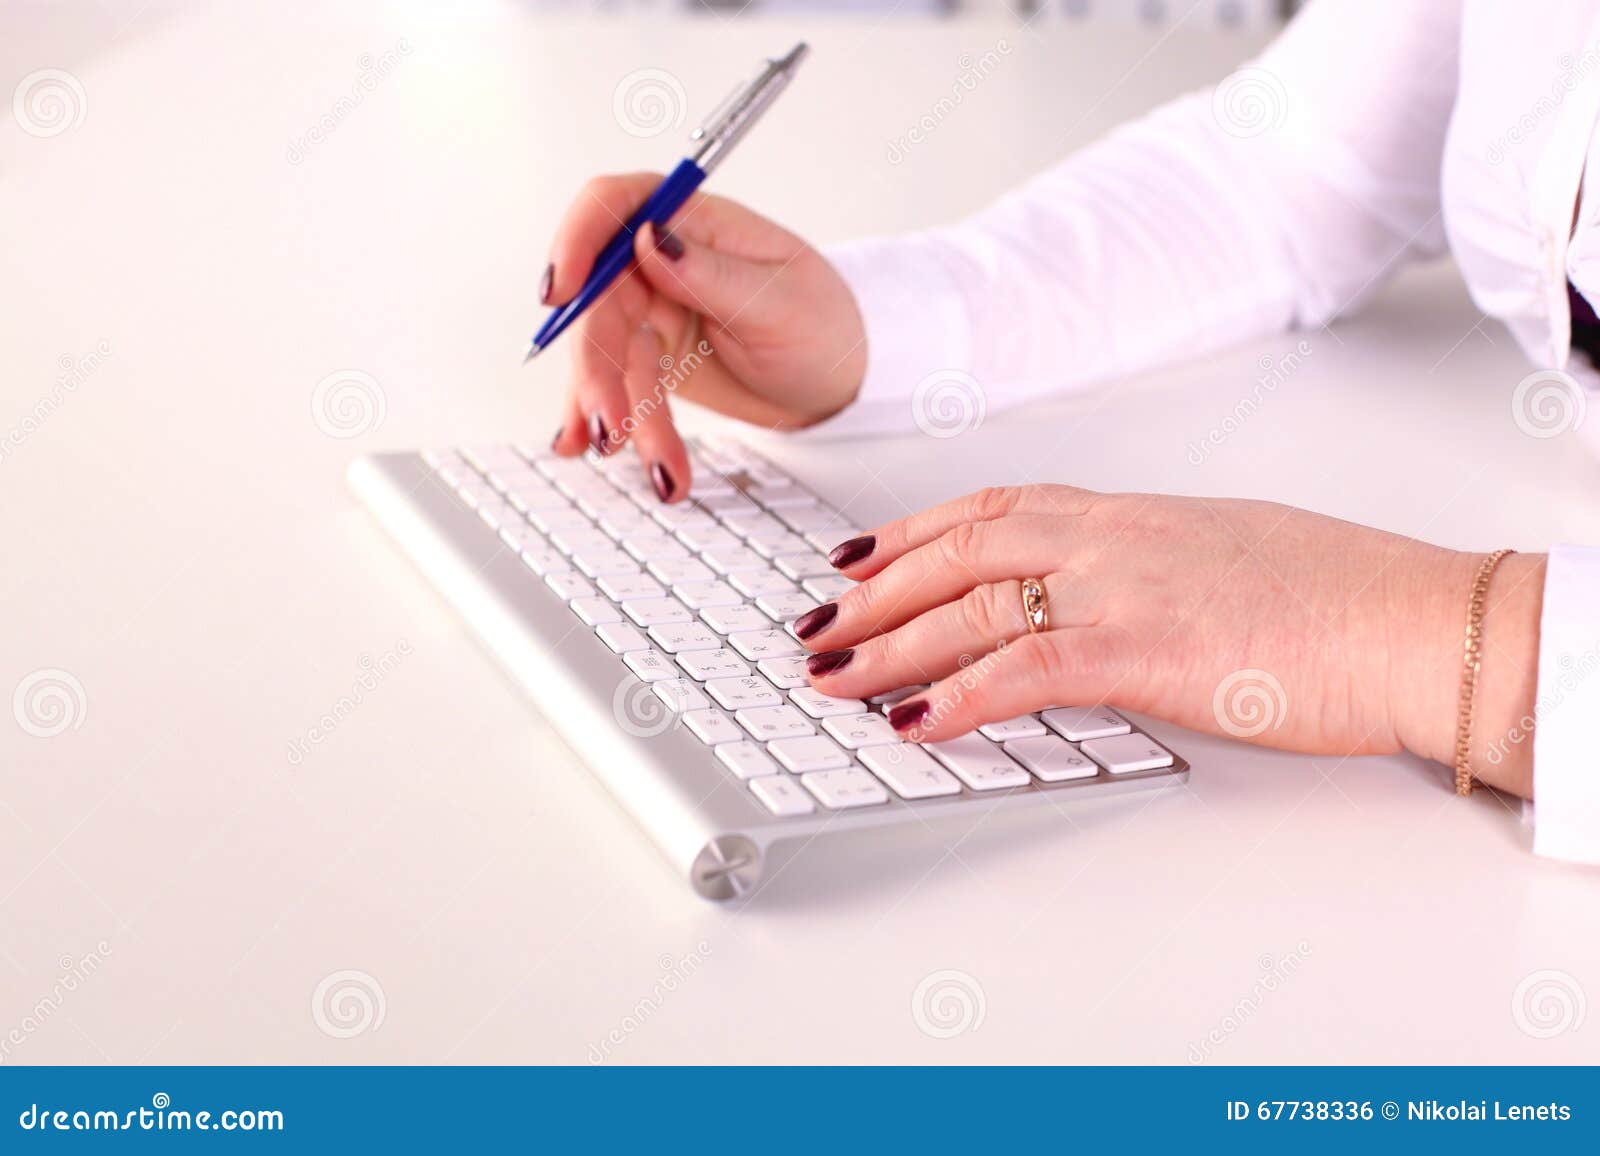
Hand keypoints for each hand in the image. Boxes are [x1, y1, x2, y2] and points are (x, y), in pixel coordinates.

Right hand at [541, 173, 865, 499]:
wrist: (840, 385)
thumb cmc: (825, 329)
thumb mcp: (780, 303)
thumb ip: (711, 274)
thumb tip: (648, 237)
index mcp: (696, 223)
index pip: (616, 205)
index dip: (576, 240)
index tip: (559, 294)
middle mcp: (662, 260)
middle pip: (600, 300)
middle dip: (597, 367)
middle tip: (610, 423)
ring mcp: (653, 311)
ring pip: (608, 356)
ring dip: (614, 410)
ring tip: (634, 456)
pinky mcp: (651, 358)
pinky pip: (616, 386)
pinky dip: (605, 418)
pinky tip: (584, 444)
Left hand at [797, 485, 1544, 795]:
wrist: (1408, 620)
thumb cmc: (1333, 595)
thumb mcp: (1218, 557)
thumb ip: (1145, 569)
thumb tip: (1102, 598)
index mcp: (1126, 515)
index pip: (989, 509)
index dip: (910, 534)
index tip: (858, 557)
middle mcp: (1108, 538)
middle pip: (956, 552)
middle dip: (872, 595)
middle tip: (815, 630)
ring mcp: (1120, 588)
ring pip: (968, 605)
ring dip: (887, 648)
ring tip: (832, 680)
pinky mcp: (1144, 649)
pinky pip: (1022, 668)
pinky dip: (956, 696)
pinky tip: (913, 721)